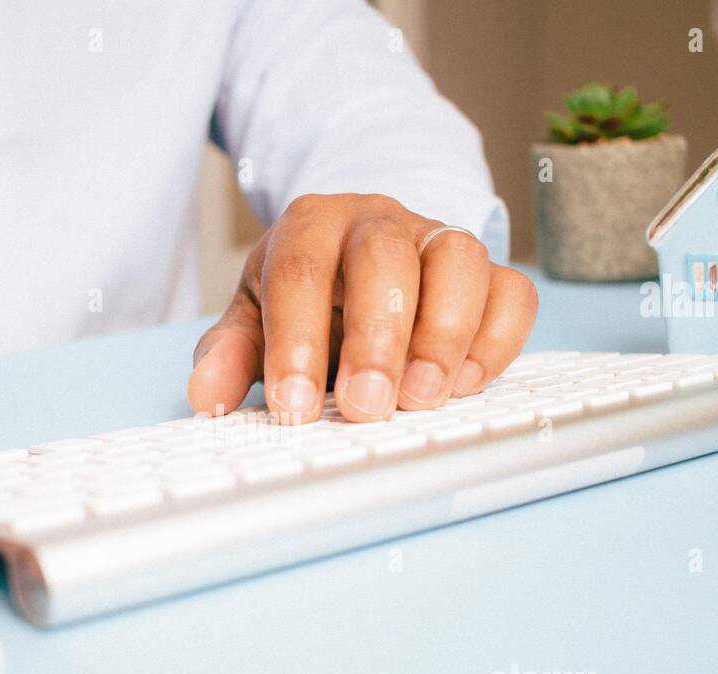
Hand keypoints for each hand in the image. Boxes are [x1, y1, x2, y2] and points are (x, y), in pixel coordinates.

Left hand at [188, 193, 536, 422]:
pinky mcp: (489, 273)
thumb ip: (230, 353)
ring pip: (459, 260)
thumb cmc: (306, 294)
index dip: (297, 343)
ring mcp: (438, 242)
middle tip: (366, 407)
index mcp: (311, 227)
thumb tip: (206, 397)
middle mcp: (378, 222)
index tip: (295, 407)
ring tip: (423, 399)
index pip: (300, 273)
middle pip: (385, 258)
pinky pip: (512, 292)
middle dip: (376, 338)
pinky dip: (497, 339)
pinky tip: (468, 385)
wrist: (357, 252)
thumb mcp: (256, 316)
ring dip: (444, 335)